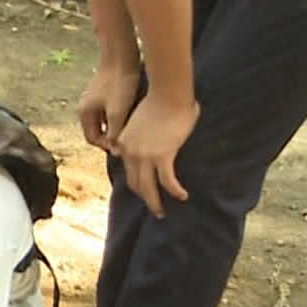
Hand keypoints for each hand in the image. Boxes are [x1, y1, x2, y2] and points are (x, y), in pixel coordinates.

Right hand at [76, 67, 140, 151]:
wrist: (121, 55)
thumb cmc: (119, 82)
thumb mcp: (117, 112)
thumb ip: (115, 133)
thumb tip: (115, 151)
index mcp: (84, 113)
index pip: (92, 139)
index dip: (107, 146)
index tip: (124, 146)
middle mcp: (85, 107)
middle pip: (97, 130)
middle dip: (112, 137)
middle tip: (129, 140)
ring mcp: (93, 98)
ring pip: (104, 121)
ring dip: (116, 126)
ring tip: (133, 127)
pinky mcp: (102, 91)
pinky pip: (107, 110)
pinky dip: (118, 115)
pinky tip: (133, 112)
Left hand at [113, 92, 197, 218]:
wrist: (168, 94)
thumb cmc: (160, 103)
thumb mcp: (141, 122)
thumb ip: (140, 136)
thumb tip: (148, 143)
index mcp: (124, 144)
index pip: (128, 171)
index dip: (138, 184)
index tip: (146, 193)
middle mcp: (129, 152)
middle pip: (135, 183)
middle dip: (145, 198)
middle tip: (155, 209)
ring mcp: (144, 155)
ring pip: (148, 187)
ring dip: (155, 203)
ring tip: (162, 212)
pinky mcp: (161, 155)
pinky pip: (167, 181)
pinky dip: (174, 191)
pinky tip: (182, 196)